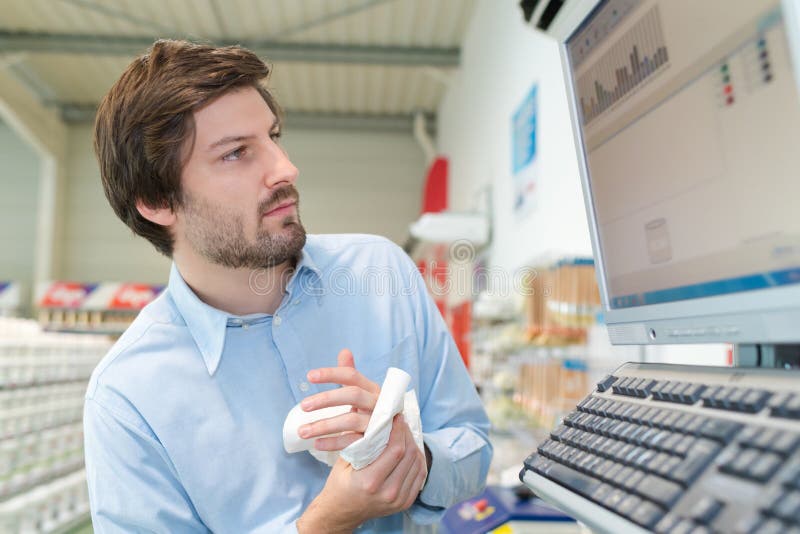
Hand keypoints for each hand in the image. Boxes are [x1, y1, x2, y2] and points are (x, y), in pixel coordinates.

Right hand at [297, 414, 427, 532]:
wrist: (341, 514)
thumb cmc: (339, 485)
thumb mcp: (343, 461)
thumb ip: (358, 438)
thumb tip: (367, 410)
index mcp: (370, 482)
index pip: (396, 450)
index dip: (399, 430)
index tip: (396, 417)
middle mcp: (388, 493)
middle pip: (409, 455)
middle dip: (407, 435)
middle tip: (401, 423)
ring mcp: (398, 500)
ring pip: (417, 464)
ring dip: (413, 445)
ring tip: (404, 434)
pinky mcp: (405, 503)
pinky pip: (419, 475)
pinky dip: (417, 460)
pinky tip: (409, 450)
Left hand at [298, 349, 379, 450]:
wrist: (391, 436)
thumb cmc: (371, 409)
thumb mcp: (362, 391)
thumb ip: (351, 373)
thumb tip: (345, 351)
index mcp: (372, 388)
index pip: (352, 376)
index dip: (331, 374)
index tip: (309, 376)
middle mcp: (377, 403)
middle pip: (353, 395)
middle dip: (326, 399)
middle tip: (303, 406)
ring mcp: (376, 422)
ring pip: (351, 420)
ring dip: (324, 425)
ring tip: (302, 431)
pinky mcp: (374, 441)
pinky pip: (352, 441)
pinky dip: (333, 443)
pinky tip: (317, 443)